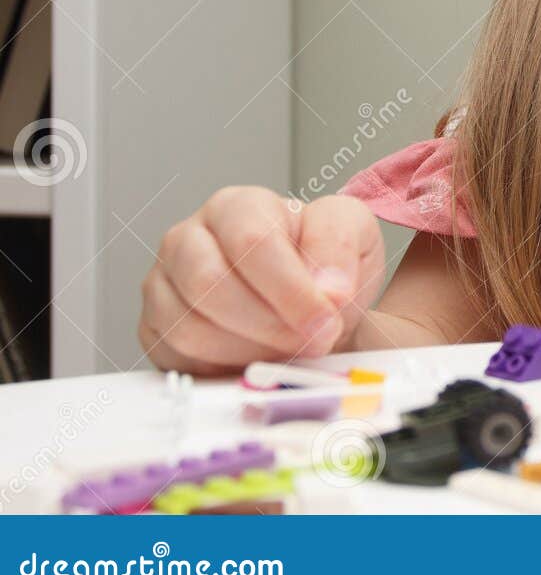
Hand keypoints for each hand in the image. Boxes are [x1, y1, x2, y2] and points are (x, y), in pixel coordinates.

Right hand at [139, 186, 384, 374]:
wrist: (308, 300)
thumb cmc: (322, 264)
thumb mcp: (352, 234)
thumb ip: (340, 247)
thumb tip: (328, 290)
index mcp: (236, 205)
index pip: (251, 241)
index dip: (290, 289)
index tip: (326, 320)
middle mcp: (188, 239)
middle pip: (208, 284)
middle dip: (268, 324)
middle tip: (311, 341)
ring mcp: (163, 284)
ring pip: (188, 328)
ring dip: (249, 350)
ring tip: (289, 348)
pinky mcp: (153, 328)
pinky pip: (176, 358)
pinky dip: (223, 368)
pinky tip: (257, 357)